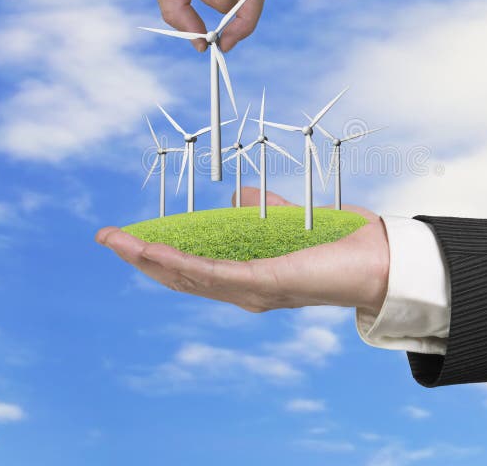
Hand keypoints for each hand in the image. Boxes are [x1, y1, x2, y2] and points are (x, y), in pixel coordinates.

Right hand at [95, 188, 389, 313]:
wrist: (379, 259)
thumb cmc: (338, 242)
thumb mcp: (288, 219)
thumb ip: (261, 207)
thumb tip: (237, 196)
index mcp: (247, 276)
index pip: (192, 267)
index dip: (157, 254)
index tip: (127, 238)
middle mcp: (244, 290)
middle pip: (180, 276)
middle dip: (141, 258)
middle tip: (107, 239)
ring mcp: (251, 290)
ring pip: (188, 276)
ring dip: (149, 260)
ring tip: (118, 243)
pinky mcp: (263, 284)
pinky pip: (212, 274)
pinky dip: (179, 264)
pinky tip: (154, 252)